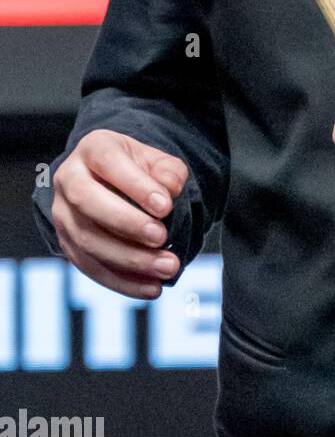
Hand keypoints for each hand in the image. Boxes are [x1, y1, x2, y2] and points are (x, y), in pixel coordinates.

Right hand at [50, 129, 187, 297]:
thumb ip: (168, 171)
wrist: (112, 181)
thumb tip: (170, 189)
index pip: (109, 162)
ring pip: (88, 241)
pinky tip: (151, 287)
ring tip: (167, 267)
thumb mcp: (157, 160)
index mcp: (93, 149)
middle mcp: (69, 179)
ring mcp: (63, 214)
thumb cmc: (138, 169)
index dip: (136, 185)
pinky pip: (90, 267)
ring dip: (130, 259)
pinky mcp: (66, 245)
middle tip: (162, 238)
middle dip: (127, 224)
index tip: (166, 206)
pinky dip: (122, 281)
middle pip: (88, 202)